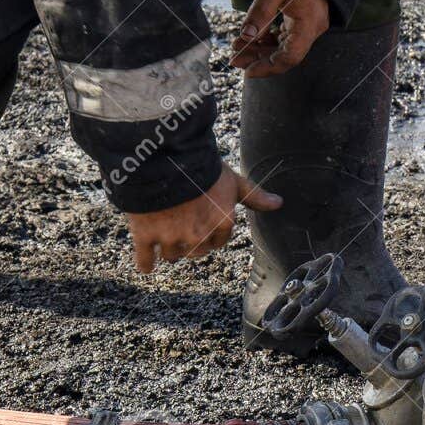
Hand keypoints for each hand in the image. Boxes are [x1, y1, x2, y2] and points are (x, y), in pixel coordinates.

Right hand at [125, 162, 282, 273]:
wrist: (165, 157)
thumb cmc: (203, 166)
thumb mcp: (233, 180)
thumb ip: (254, 196)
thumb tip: (278, 203)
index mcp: (221, 224)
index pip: (218, 242)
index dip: (210, 233)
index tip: (201, 224)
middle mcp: (198, 235)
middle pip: (195, 251)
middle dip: (190, 242)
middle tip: (182, 226)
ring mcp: (171, 237)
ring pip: (172, 255)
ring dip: (170, 249)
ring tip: (164, 234)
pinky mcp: (146, 235)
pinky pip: (145, 258)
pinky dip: (145, 263)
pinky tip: (146, 266)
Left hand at [231, 0, 329, 77]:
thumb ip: (259, 13)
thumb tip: (245, 37)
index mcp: (309, 24)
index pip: (290, 57)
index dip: (268, 67)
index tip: (248, 71)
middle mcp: (312, 29)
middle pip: (284, 55)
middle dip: (258, 59)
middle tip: (235, 58)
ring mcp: (308, 26)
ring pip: (283, 47)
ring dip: (260, 50)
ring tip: (238, 47)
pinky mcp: (302, 21)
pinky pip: (285, 38)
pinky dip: (267, 40)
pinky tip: (251, 39)